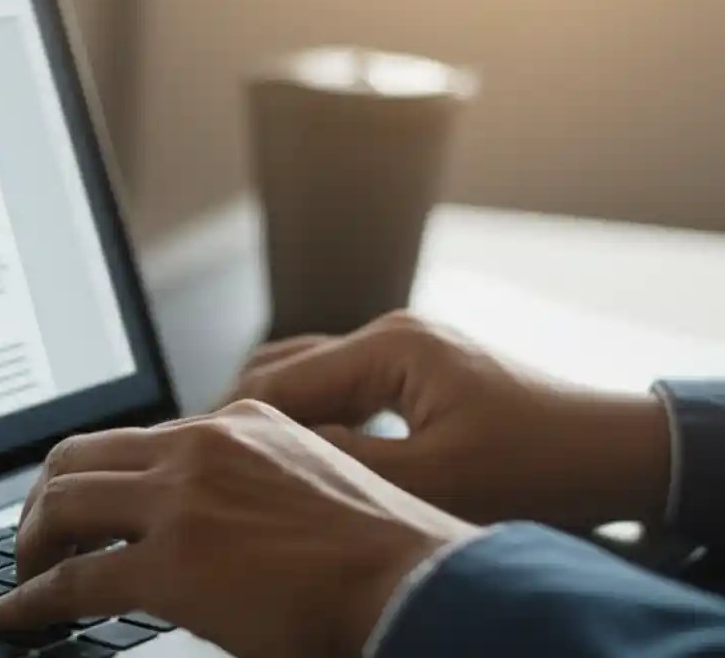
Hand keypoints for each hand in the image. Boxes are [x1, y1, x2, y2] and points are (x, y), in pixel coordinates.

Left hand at [0, 401, 478, 657]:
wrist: (415, 586)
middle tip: (38, 539)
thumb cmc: (381, 553)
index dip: (94, 476)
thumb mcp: (311, 481)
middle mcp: (202, 445)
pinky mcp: (171, 562)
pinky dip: (30, 599)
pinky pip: (72, 580)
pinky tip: (13, 616)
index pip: (137, 439)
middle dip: (46, 500)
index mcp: (238, 423)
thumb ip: (253, 484)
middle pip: (81, 456)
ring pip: (65, 503)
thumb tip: (217, 521)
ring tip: (25, 576)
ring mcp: (182, 499)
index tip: (80, 506)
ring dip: (32, 542)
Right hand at [230, 311, 671, 527]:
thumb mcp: (431, 476)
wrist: (612, 454)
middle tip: (213, 459)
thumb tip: (271, 450)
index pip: (279, 378)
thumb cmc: (537, 464)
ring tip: (249, 460)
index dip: (232, 420)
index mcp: (390, 346)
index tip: (199, 456)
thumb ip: (343, 459)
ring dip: (279, 412)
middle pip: (285, 364)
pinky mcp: (419, 372)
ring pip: (312, 373)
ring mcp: (406, 350)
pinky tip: (306, 455)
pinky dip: (315, 415)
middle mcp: (392, 335)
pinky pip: (345, 387)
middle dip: (244, 410)